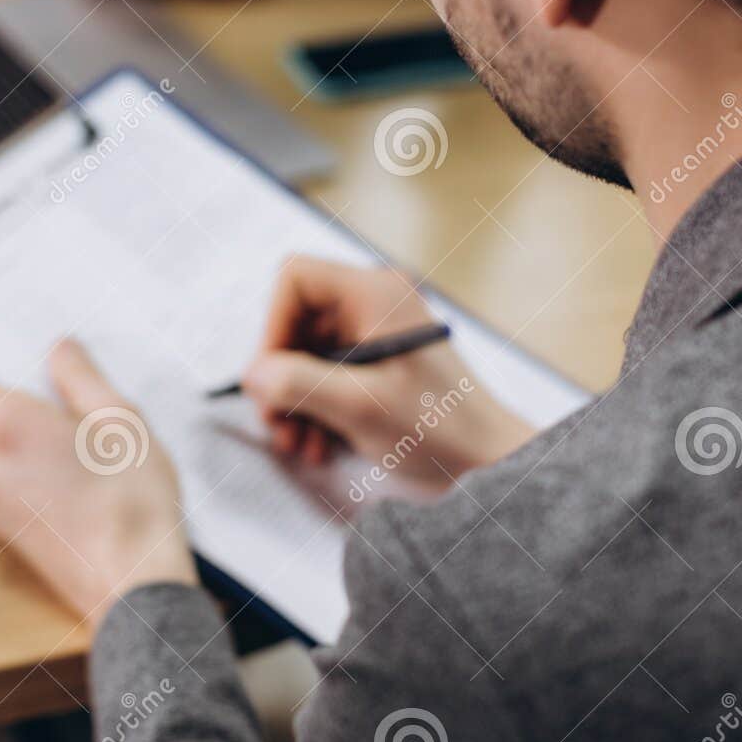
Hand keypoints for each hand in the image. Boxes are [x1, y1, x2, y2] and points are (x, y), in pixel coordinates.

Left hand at [0, 340, 196, 622]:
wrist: (134, 585)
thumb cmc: (132, 500)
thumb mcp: (121, 419)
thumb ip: (81, 377)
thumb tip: (61, 351)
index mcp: (6, 426)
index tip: (15, 373)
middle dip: (25, 416)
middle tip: (79, 420)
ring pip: (2, 459)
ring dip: (35, 454)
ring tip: (91, 462)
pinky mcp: (6, 535)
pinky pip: (13, 492)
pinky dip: (39, 486)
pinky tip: (84, 495)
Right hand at [243, 257, 534, 486]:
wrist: (488, 461)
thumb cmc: (440, 428)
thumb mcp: (360, 406)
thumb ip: (299, 383)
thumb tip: (252, 373)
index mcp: (374, 293)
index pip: (295, 280)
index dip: (272, 327)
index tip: (270, 378)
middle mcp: (374, 301)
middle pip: (296, 320)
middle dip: (281, 376)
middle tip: (276, 424)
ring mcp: (376, 331)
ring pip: (307, 352)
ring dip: (294, 400)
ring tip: (298, 444)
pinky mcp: (379, 361)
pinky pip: (329, 372)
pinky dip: (317, 406)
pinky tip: (320, 445)